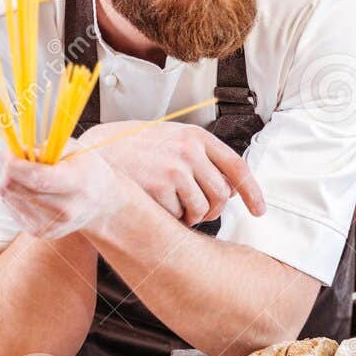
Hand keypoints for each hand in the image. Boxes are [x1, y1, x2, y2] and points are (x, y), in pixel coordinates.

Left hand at [0, 150, 128, 239]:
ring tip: (30, 176)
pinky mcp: (39, 233)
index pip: (37, 178)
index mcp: (77, 184)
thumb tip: (16, 152)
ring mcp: (50, 226)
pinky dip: (15, 195)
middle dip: (8, 170)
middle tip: (17, 159)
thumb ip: (44, 148)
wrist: (101, 203)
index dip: (15, 165)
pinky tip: (31, 191)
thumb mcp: (73, 149)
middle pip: (17, 189)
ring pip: (8, 198)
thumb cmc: (86, 170)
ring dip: (11, 182)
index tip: (7, 153)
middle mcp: (64, 210)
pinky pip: (11, 208)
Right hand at [73, 120, 265, 225]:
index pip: (237, 167)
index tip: (259, 211)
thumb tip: (230, 188)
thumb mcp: (170, 139)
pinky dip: (171, 218)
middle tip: (199, 213)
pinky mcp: (159, 187)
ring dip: (191, 217)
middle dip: (213, 210)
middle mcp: (189, 151)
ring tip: (173, 207)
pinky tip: (156, 205)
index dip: (252, 193)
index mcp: (196, 137)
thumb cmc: (133, 149)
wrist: (96, 153)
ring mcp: (174, 169)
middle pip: (221, 195)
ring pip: (202, 209)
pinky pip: (179, 216)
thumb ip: (200, 157)